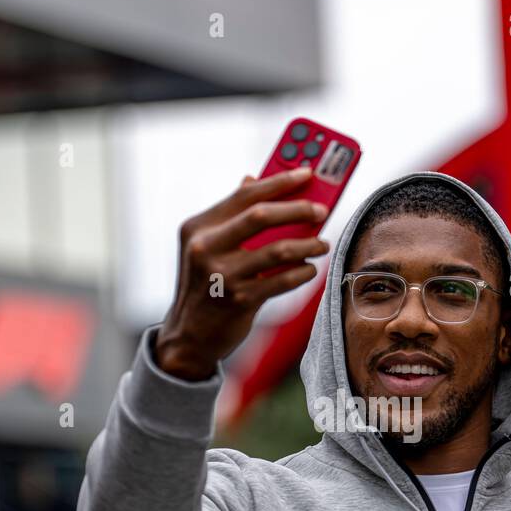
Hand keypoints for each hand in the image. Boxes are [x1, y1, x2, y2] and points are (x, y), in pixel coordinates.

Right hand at [154, 167, 330, 379]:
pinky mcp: (239, 300)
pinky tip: (310, 270)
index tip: (308, 173)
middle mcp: (206, 248)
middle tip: (321, 210)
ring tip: (322, 244)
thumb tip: (253, 180)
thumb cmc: (205, 286)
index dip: (279, 181)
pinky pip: (282, 280)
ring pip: (278, 250)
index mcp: (197, 227)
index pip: (244, 194)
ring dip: (308, 245)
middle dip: (298, 209)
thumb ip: (230, 216)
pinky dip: (302, 273)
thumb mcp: (207, 247)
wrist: (189, 336)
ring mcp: (222, 275)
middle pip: (261, 216)